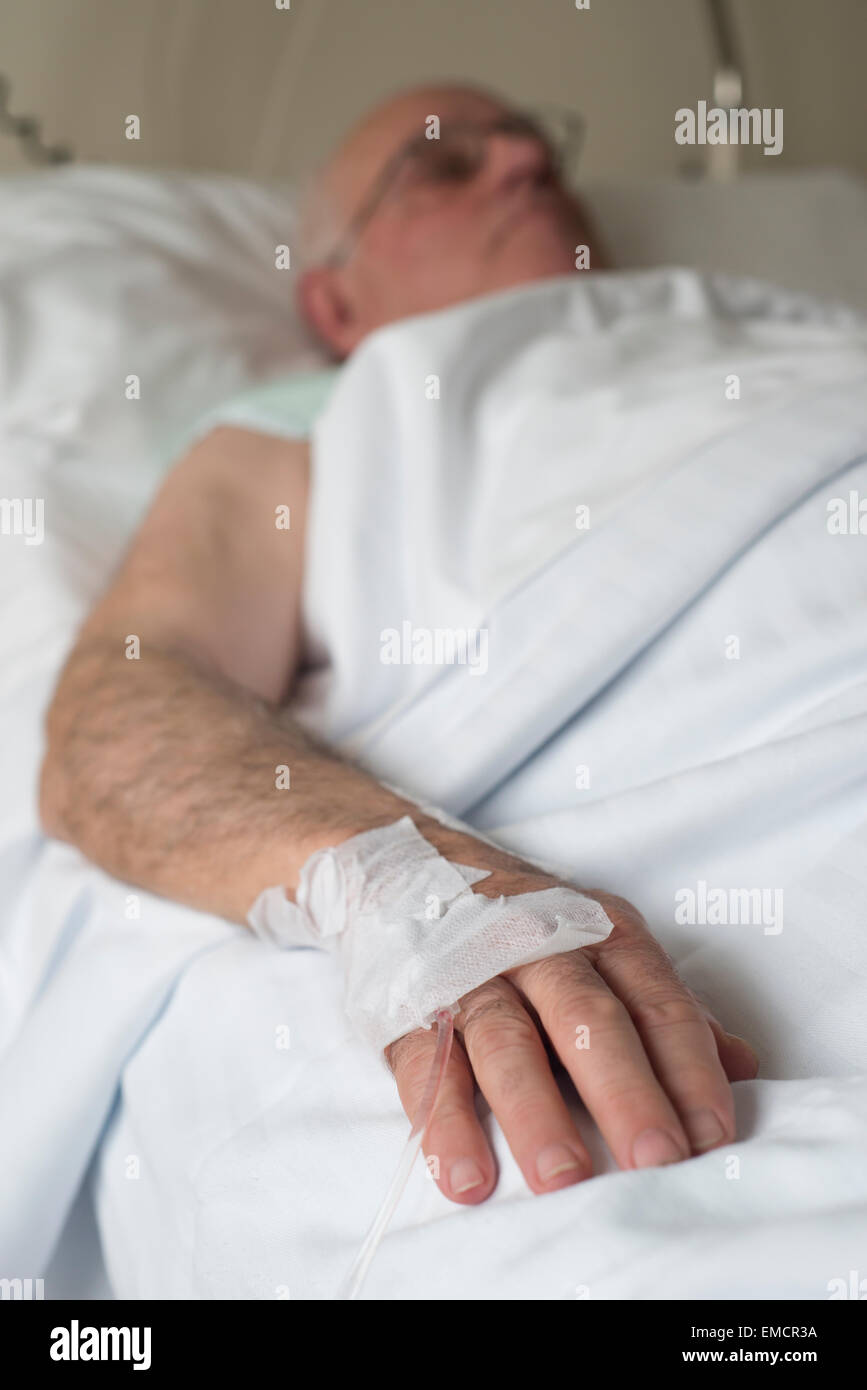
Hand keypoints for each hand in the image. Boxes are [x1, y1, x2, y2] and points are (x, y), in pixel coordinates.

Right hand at [385, 878, 757, 1203]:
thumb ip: (666, 1008)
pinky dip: (446, 1123)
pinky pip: (429, 1065)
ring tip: (564, 1181)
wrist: (413, 865)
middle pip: (589, 1019)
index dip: (689, 1070)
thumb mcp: (605, 947)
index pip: (658, 1003)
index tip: (713, 1137)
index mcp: (602, 934)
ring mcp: (473, 973)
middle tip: (655, 1162)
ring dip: (536, 1113)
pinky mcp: (414, 1005)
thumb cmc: (532, 929)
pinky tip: (468, 1177)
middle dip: (625, 1092)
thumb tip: (743, 1067)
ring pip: (508, 1042)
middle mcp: (541, 947)